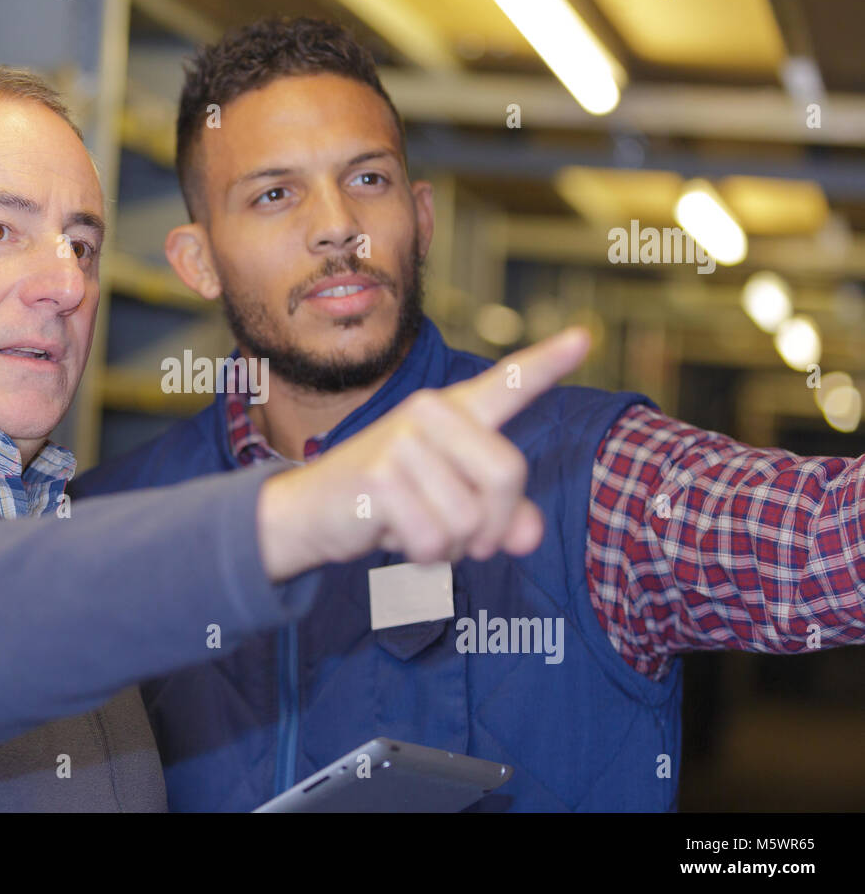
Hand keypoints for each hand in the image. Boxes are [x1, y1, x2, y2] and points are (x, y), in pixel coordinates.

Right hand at [257, 327, 590, 579]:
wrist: (310, 513)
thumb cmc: (389, 504)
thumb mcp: (452, 507)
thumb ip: (500, 516)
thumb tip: (528, 535)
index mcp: (454, 412)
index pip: (507, 383)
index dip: (547, 364)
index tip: (583, 339)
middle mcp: (431, 412)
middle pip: (507, 475)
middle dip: (491, 524)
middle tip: (465, 540)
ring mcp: (403, 438)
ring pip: (469, 518)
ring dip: (450, 546)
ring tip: (415, 528)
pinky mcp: (380, 474)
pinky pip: (434, 537)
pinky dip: (422, 554)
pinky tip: (391, 533)